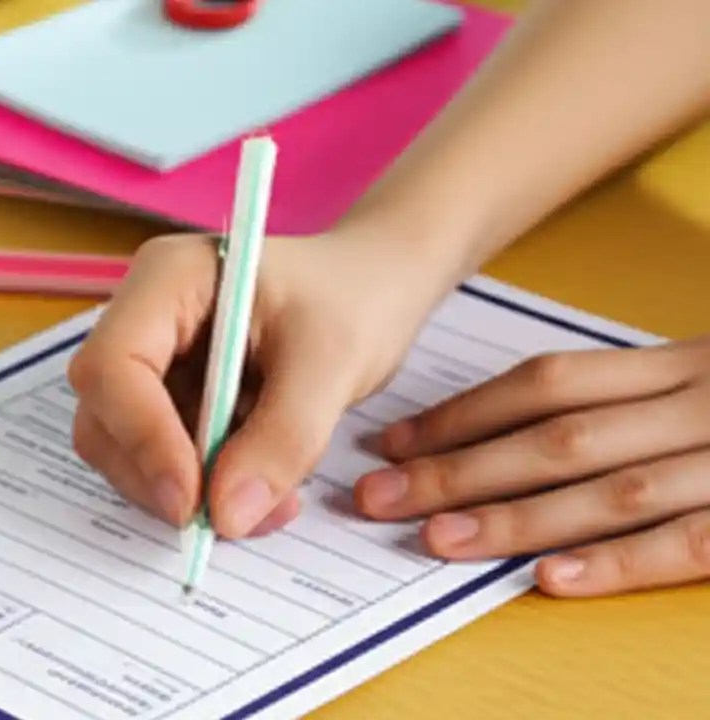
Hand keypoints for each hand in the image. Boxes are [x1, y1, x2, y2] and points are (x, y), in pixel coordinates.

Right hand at [68, 231, 454, 539]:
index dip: (142, 438)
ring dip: (184, 493)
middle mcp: (141, 319)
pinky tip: (258, 489)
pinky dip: (201, 489)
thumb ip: (282, 439)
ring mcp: (149, 362)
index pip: (114, 366)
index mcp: (167, 279)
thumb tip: (226, 517)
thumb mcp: (332, 364)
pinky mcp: (166, 399)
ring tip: (266, 506)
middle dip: (161, 477)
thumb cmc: (354, 300)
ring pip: (124, 449)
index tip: (192, 502)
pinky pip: (159, 460)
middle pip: (105, 415)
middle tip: (235, 518)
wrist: (371, 289)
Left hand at [354, 337, 709, 596]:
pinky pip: (690, 545)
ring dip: (517, 518)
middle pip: (560, 438)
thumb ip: (630, 398)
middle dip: (461, 469)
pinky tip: (547, 576)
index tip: (392, 444)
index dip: (464, 415)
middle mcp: (700, 406)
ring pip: (612, 492)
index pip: (549, 383)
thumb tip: (512, 433)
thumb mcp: (706, 378)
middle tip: (378, 495)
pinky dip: (617, 562)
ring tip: (438, 537)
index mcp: (678, 365)